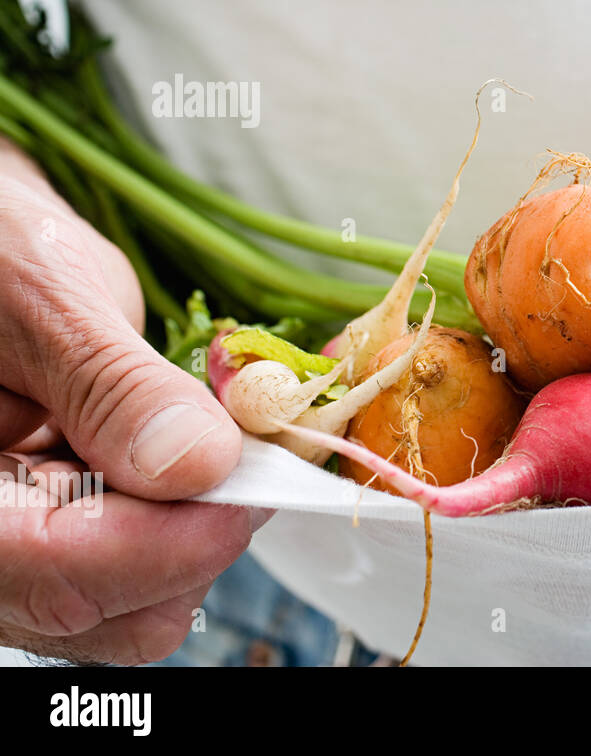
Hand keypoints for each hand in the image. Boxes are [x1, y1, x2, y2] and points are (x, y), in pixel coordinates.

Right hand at [0, 145, 257, 662]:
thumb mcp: (45, 297)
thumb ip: (114, 387)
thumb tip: (199, 465)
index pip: (55, 572)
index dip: (168, 546)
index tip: (251, 487)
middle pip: (101, 609)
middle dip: (192, 537)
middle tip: (244, 445)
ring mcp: (17, 548)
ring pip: (130, 602)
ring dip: (196, 524)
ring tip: (203, 430)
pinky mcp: (59, 537)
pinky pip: (138, 567)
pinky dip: (187, 516)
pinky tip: (185, 445)